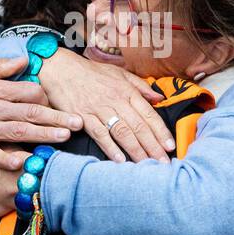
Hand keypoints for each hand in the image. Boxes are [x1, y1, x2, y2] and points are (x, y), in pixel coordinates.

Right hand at [0, 57, 83, 170]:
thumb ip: (0, 66)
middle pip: (30, 114)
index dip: (45, 98)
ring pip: (19, 133)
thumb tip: (24, 59)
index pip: (28, 92)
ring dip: (43, 136)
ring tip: (64, 138)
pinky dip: (10, 159)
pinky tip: (26, 162)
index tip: (58, 104)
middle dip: (57, 118)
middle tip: (78, 123)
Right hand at [37, 48, 172, 162]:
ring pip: (122, 132)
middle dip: (153, 146)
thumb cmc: (92, 73)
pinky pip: (99, 134)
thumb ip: (140, 86)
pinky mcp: (83, 116)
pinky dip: (110, 148)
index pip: (149, 114)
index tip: (171, 146)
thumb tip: (159, 98)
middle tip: (164, 163)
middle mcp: (116, 100)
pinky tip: (120, 160)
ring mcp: (99, 109)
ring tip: (147, 165)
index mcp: (127, 91)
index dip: (161, 131)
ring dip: (136, 150)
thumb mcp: (119, 73)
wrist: (62, 69)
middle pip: (139, 127)